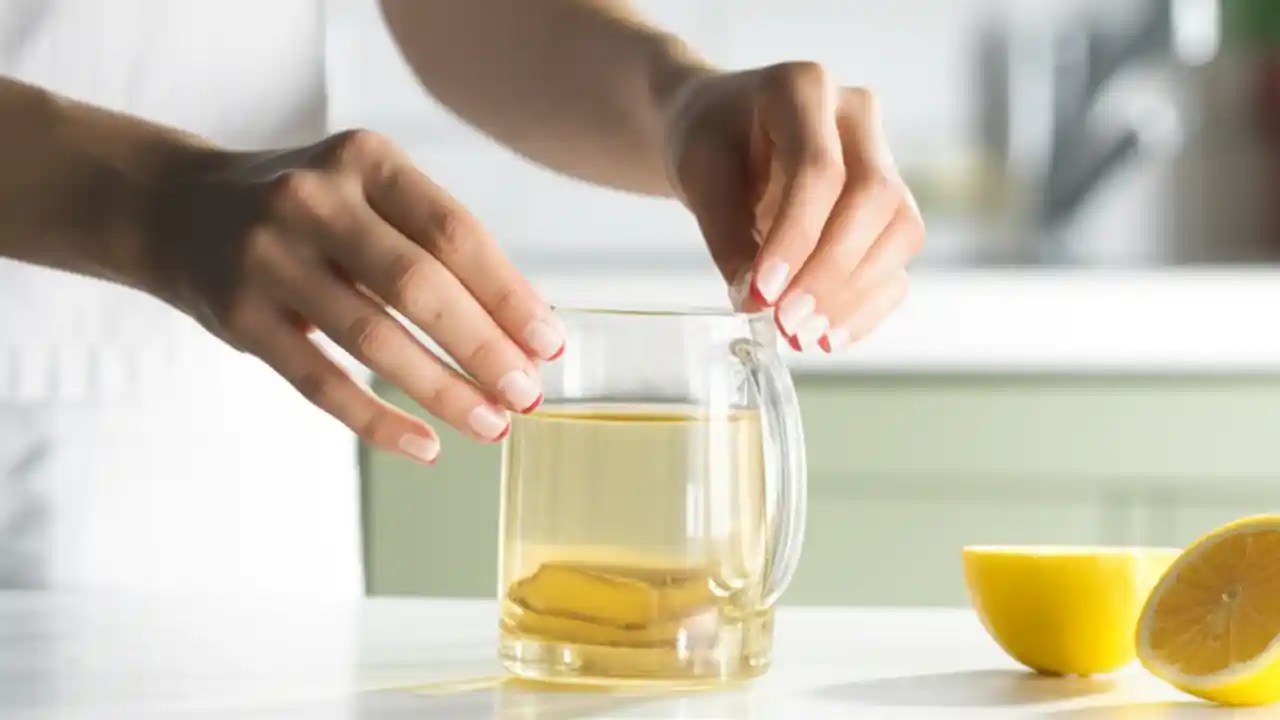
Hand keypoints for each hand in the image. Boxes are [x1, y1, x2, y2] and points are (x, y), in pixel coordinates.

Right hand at [137, 130, 564, 463]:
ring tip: (490, 424)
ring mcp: (269, 257)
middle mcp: (315, 200)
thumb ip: (435, 246)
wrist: (178, 208)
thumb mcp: (369, 194)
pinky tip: (424, 444)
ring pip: (372, 339)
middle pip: (417, 285)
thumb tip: (524, 332)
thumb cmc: (311, 211)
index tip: (549, 345)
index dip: (508, 294)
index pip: (454, 232)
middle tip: (527, 396)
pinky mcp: (238, 316)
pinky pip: (320, 381)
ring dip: (441, 390)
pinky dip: (377, 420)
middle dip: (482, 347)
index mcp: (365, 160)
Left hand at [665, 63, 923, 351]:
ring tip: (804, 335)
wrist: (724, 131)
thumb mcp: (699, 176)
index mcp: (804, 88)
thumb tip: (755, 300)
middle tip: (788, 322)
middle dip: (831, 271)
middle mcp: (858, 116)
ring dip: (855, 293)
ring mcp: (884, 157)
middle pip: (874, 197)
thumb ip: (726, 233)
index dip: (795, 238)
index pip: (819, 169)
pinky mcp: (889, 204)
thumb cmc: (710, 141)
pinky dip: (868, 303)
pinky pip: (897, 257)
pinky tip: (832, 336)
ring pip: (900, 229)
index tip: (762, 293)